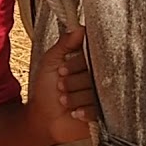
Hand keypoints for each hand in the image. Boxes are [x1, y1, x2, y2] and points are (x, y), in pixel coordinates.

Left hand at [29, 29, 95, 145]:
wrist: (43, 118)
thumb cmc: (46, 89)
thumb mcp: (50, 62)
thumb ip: (64, 44)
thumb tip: (80, 27)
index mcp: (87, 64)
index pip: (90, 57)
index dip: (74, 64)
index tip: (61, 70)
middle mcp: (97, 78)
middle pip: (92, 75)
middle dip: (71, 83)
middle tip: (60, 87)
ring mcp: (101, 97)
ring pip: (94, 93)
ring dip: (73, 98)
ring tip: (63, 101)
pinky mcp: (102, 115)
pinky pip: (97, 110)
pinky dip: (82, 111)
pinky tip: (74, 112)